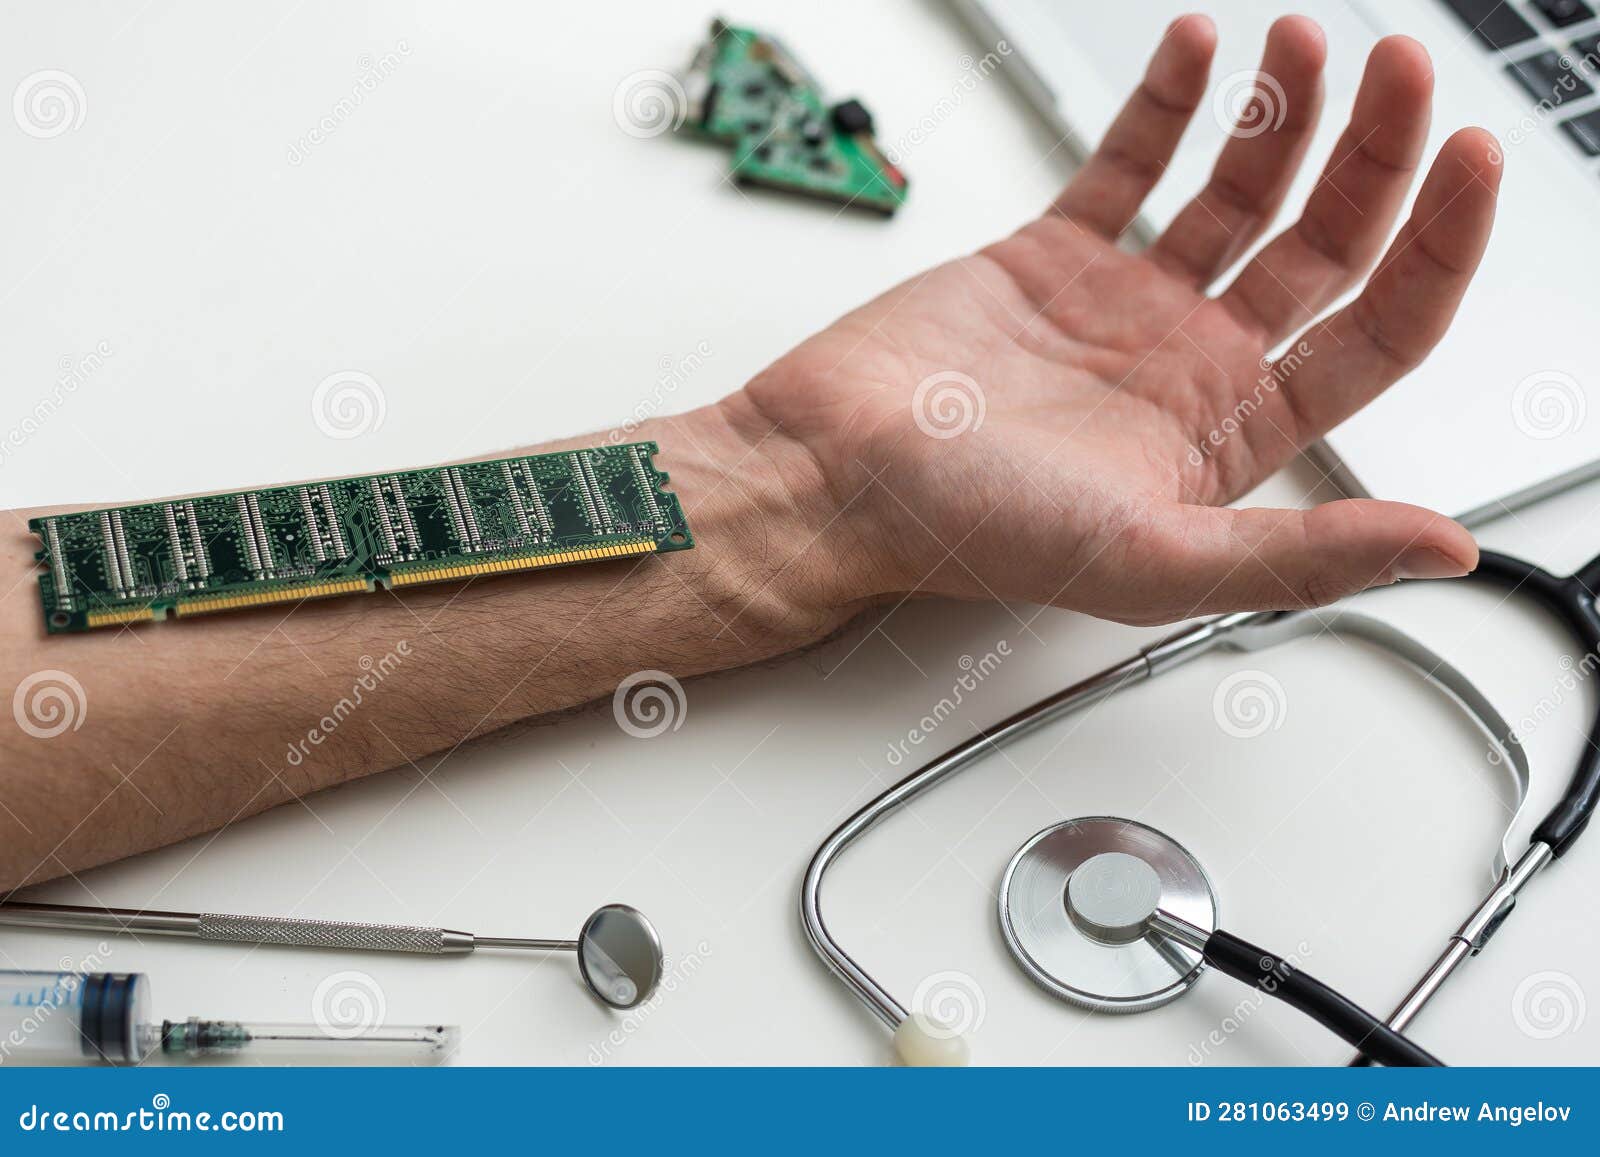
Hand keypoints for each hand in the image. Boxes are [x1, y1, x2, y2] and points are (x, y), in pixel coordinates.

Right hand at [738, 15, 1499, 625]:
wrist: (829, 471)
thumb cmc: (963, 530)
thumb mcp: (1151, 563)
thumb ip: (1300, 557)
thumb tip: (1444, 550)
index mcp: (1228, 433)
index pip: (1375, 331)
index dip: (1439, 245)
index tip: (1468, 159)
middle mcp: (1189, 364)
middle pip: (1325, 243)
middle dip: (1380, 154)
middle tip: (1405, 71)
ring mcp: (1123, 303)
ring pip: (1239, 191)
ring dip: (1287, 115)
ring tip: (1305, 43)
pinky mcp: (1050, 256)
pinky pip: (1128, 163)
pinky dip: (1168, 104)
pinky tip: (1200, 53)